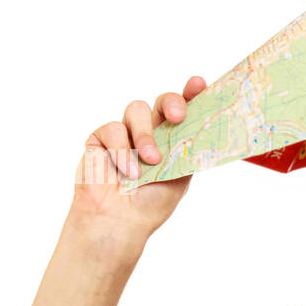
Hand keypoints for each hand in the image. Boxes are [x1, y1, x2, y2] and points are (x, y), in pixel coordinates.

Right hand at [70, 75, 206, 245]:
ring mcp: (124, 133)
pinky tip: (128, 171)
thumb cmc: (149, 204)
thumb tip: (206, 130)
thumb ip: (188, 151)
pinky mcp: (99, 138)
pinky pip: (112, 129)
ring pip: (137, 109)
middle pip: (161, 102)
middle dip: (171, 102)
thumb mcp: (179, 177)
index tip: (199, 83)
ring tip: (151, 161)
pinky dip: (122, 150)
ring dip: (146, 135)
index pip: (182, 111)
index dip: (191, 94)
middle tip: (177, 116)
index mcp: (171, 140)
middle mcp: (149, 131)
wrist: (118, 222)